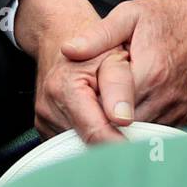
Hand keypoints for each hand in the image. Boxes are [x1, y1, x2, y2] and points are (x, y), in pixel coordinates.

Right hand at [15, 0, 134, 144]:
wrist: (64, 34)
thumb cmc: (97, 46)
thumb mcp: (115, 53)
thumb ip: (119, 83)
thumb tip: (123, 118)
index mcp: (65, 87)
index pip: (96, 132)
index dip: (121, 146)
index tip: (142, 152)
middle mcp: (49, 107)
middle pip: (86, 146)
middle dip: (113, 147)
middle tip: (139, 145)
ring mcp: (44, 120)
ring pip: (78, 150)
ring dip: (101, 146)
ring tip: (121, 131)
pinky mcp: (44, 129)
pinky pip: (70, 146)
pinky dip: (89, 142)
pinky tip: (104, 128)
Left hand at [62, 0, 186, 128]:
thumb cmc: (166, 15)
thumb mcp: (129, 14)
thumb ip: (98, 35)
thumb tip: (67, 49)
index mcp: (149, 73)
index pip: (113, 113)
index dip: (92, 117)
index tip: (78, 118)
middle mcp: (166, 97)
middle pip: (126, 132)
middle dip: (103, 131)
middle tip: (83, 127)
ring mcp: (177, 110)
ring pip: (142, 139)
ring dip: (121, 137)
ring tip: (100, 127)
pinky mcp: (184, 116)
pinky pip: (157, 136)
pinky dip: (140, 135)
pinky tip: (124, 124)